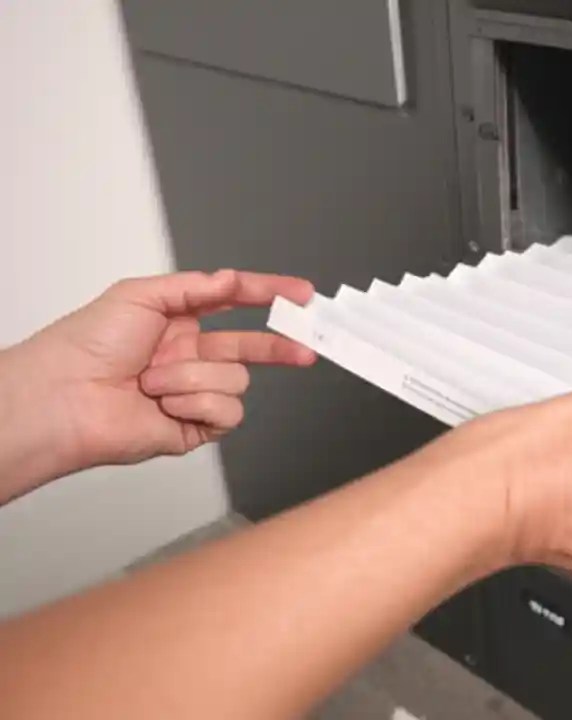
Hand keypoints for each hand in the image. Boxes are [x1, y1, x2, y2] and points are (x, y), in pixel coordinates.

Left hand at [1, 269, 314, 496]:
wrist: (65, 397)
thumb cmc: (86, 345)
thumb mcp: (140, 295)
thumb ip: (196, 286)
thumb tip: (232, 279)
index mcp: (177, 323)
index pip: (233, 303)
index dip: (268, 295)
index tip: (300, 293)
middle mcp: (189, 357)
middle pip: (251, 347)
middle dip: (279, 346)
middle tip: (304, 347)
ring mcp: (193, 393)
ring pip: (235, 379)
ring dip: (196, 378)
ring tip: (155, 383)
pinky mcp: (195, 426)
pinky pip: (227, 412)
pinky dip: (197, 405)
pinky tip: (166, 406)